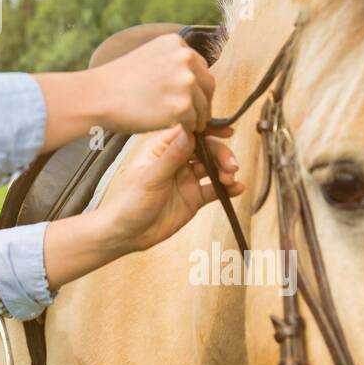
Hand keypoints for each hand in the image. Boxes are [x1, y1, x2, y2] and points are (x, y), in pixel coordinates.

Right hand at [88, 34, 214, 134]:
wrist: (97, 96)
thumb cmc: (116, 82)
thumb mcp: (147, 58)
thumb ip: (170, 63)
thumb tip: (190, 80)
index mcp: (176, 43)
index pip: (200, 67)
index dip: (196, 85)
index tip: (191, 97)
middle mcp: (185, 58)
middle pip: (208, 85)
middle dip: (202, 102)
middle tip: (195, 116)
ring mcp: (185, 82)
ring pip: (203, 106)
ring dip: (196, 118)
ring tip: (184, 125)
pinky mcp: (183, 106)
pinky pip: (194, 123)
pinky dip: (187, 129)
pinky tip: (174, 129)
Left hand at [97, 125, 244, 252]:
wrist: (126, 234)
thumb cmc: (129, 202)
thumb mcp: (150, 178)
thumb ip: (172, 157)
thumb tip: (190, 132)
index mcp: (161, 148)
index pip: (188, 132)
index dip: (208, 129)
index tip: (227, 130)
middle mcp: (176, 160)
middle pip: (205, 149)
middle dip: (221, 154)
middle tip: (231, 166)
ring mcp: (186, 179)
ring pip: (213, 168)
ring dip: (226, 170)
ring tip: (231, 180)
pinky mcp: (193, 197)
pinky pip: (214, 189)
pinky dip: (228, 188)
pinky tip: (237, 189)